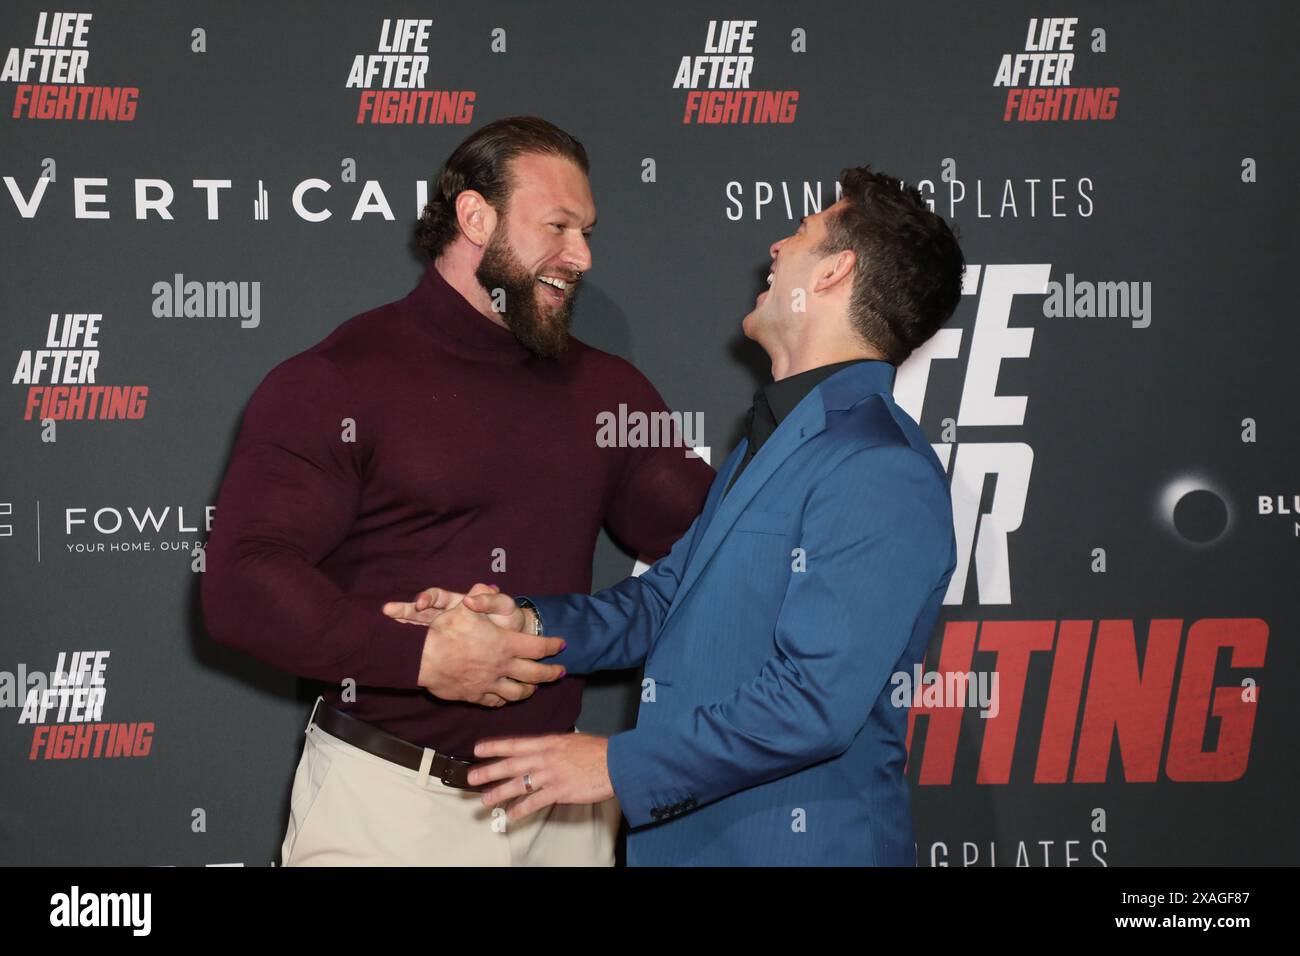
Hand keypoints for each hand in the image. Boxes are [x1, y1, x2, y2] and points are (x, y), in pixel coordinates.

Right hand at [382, 583, 564, 707]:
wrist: (422, 659)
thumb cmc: (445, 631)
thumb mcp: (465, 607)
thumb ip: (481, 597)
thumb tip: (489, 586)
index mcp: (505, 644)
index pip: (538, 647)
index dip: (553, 645)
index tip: (561, 645)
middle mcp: (502, 666)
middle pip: (536, 674)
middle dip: (552, 673)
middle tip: (560, 672)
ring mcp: (489, 684)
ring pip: (517, 692)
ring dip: (529, 690)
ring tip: (535, 687)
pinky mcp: (475, 695)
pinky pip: (495, 701)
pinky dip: (503, 700)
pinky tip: (505, 698)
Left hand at [469, 733, 614, 820]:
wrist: (615, 762)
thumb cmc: (597, 751)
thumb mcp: (571, 741)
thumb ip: (553, 747)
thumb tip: (542, 751)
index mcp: (548, 742)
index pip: (514, 743)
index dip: (494, 746)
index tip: (478, 748)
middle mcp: (545, 757)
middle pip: (510, 764)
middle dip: (488, 771)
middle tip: (471, 776)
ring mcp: (550, 775)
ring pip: (517, 784)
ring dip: (499, 792)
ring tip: (485, 799)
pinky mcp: (558, 791)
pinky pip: (534, 802)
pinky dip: (521, 809)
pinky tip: (512, 815)